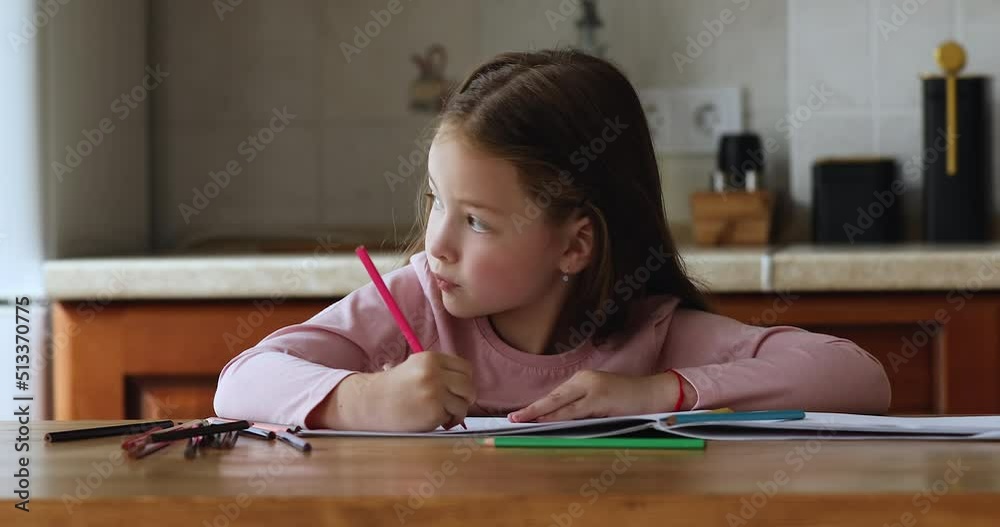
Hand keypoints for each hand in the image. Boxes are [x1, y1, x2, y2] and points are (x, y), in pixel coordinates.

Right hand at [321, 351, 475, 431]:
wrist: (369, 403)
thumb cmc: (393, 387)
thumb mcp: (415, 367)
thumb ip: (439, 370)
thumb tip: (467, 382)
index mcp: (431, 359)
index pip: (465, 368)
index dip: (465, 380)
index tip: (457, 389)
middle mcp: (434, 373)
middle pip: (469, 386)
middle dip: (466, 398)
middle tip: (455, 405)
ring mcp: (434, 393)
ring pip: (464, 404)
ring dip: (457, 412)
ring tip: (443, 415)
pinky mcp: (433, 412)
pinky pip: (451, 418)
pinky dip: (445, 422)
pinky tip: (432, 421)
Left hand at [508, 370, 690, 422]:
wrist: (655, 393)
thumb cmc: (629, 400)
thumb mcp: (600, 400)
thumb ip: (581, 407)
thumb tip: (557, 421)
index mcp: (582, 380)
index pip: (554, 396)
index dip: (535, 407)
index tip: (518, 415)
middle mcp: (584, 381)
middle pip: (552, 399)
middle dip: (531, 411)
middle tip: (511, 419)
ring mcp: (592, 388)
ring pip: (560, 405)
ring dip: (540, 415)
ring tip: (522, 422)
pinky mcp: (601, 399)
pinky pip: (575, 411)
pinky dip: (559, 418)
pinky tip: (547, 423)